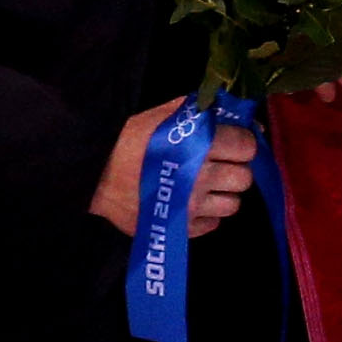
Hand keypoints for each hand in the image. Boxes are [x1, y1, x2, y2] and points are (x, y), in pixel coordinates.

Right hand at [93, 98, 257, 235]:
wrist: (94, 176)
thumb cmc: (129, 141)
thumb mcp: (162, 116)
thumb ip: (200, 112)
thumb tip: (234, 113)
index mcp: (199, 145)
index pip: (246, 147)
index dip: (242, 142)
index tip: (231, 142)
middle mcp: (201, 178)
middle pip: (244, 178)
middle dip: (235, 169)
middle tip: (219, 165)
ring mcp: (193, 207)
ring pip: (233, 205)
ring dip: (223, 194)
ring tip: (206, 186)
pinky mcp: (183, 229)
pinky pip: (213, 224)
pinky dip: (208, 215)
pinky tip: (193, 203)